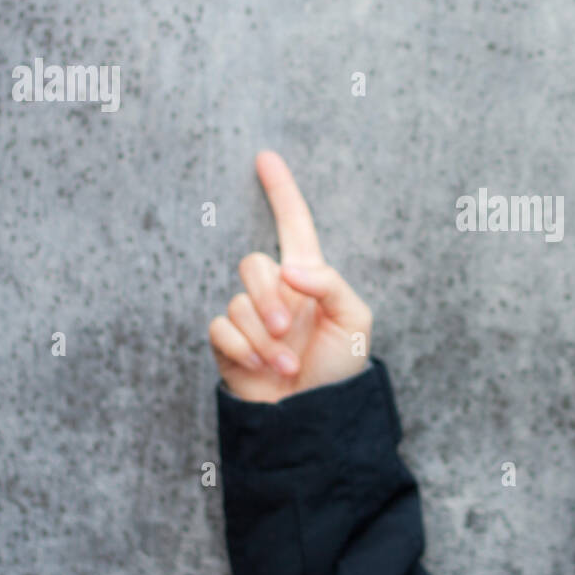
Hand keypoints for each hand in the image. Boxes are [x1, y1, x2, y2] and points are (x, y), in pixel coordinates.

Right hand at [208, 150, 372, 401]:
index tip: (266, 157)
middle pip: (253, 265)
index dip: (281, 191)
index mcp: (309, 279)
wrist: (316, 417)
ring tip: (287, 365)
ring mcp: (250, 318)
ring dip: (263, 337)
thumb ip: (330, 283)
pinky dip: (243, 349)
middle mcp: (277, 292)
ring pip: (238, 303)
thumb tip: (289, 268)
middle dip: (268, 298)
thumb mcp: (354, 320)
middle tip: (287, 331)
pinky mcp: (228, 344)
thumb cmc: (340, 368)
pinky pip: (220, 329)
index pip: (293, 225)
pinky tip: (263, 369)